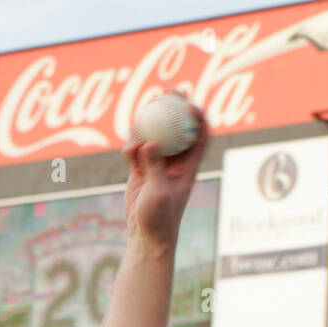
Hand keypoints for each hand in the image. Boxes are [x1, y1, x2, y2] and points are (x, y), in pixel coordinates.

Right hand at [121, 99, 209, 246]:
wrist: (146, 235)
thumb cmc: (160, 218)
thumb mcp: (159, 192)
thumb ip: (155, 167)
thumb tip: (152, 142)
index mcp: (189, 167)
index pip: (200, 136)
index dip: (199, 117)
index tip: (189, 102)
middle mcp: (176, 163)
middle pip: (178, 128)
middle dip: (174, 107)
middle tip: (166, 90)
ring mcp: (157, 165)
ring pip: (154, 135)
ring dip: (146, 125)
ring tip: (138, 121)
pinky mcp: (141, 171)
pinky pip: (136, 149)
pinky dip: (131, 146)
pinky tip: (127, 150)